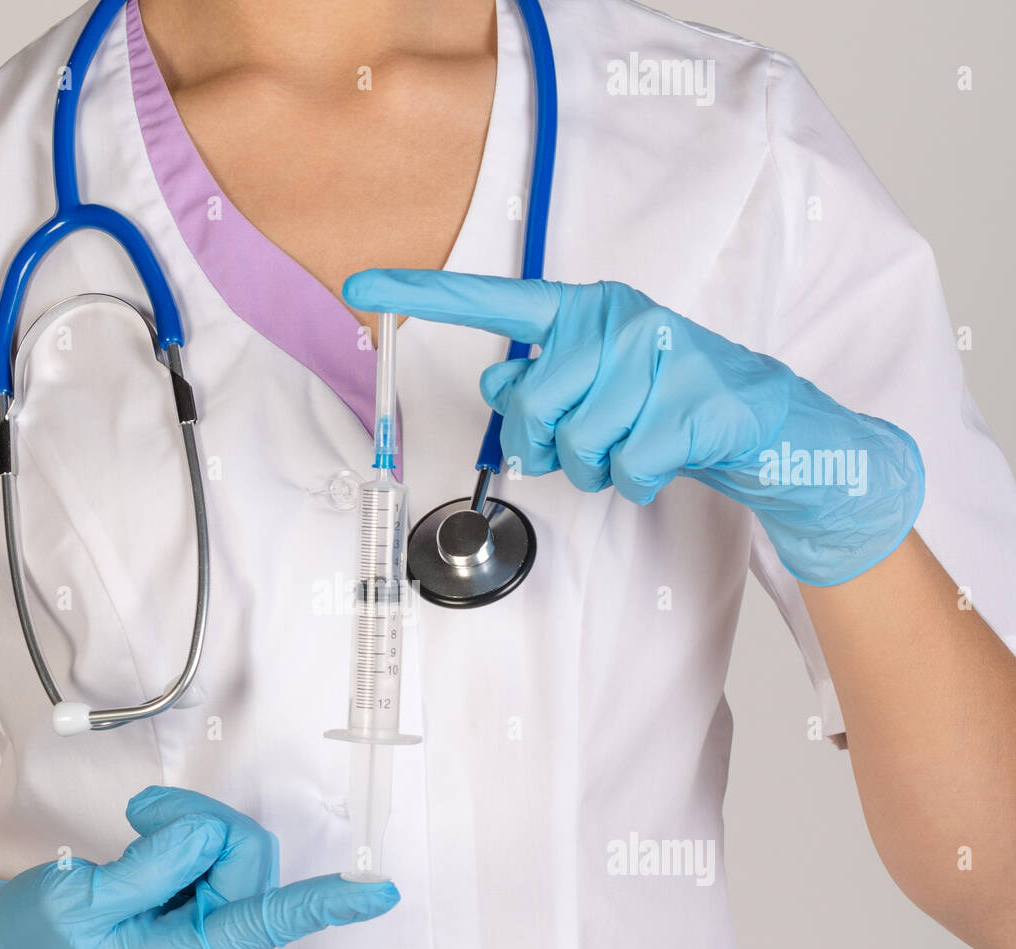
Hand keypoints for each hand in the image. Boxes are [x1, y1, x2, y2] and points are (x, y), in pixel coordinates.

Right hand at [0, 786, 399, 948]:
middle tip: (140, 823)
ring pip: (236, 838)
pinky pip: (222, 839)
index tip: (380, 893)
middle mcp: (223, 947)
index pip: (265, 923)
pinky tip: (149, 846)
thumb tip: (206, 840)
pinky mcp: (217, 895)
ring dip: (185, 822)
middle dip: (194, 823)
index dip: (325, 904)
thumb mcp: (80, 903)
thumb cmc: (45, 938)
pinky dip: (184, 827)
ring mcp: (223, 920)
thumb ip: (147, 871)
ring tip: (136, 839)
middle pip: (246, 852)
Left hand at [343, 269, 924, 585]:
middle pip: (532, 408)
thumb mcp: (597, 392)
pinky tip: (665, 461)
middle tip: (590, 446)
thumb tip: (495, 377)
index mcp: (587, 310)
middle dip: (551, 448)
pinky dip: (639, 484)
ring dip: (600, 470)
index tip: (360, 286)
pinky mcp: (700, 403)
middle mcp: (621, 320)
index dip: (423, 294)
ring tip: (634, 449)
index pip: (495, 301)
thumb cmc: (667, 407)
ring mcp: (665, 356)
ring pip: (580, 446)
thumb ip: (541, 383)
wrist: (765, 429)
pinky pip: (629, 470)